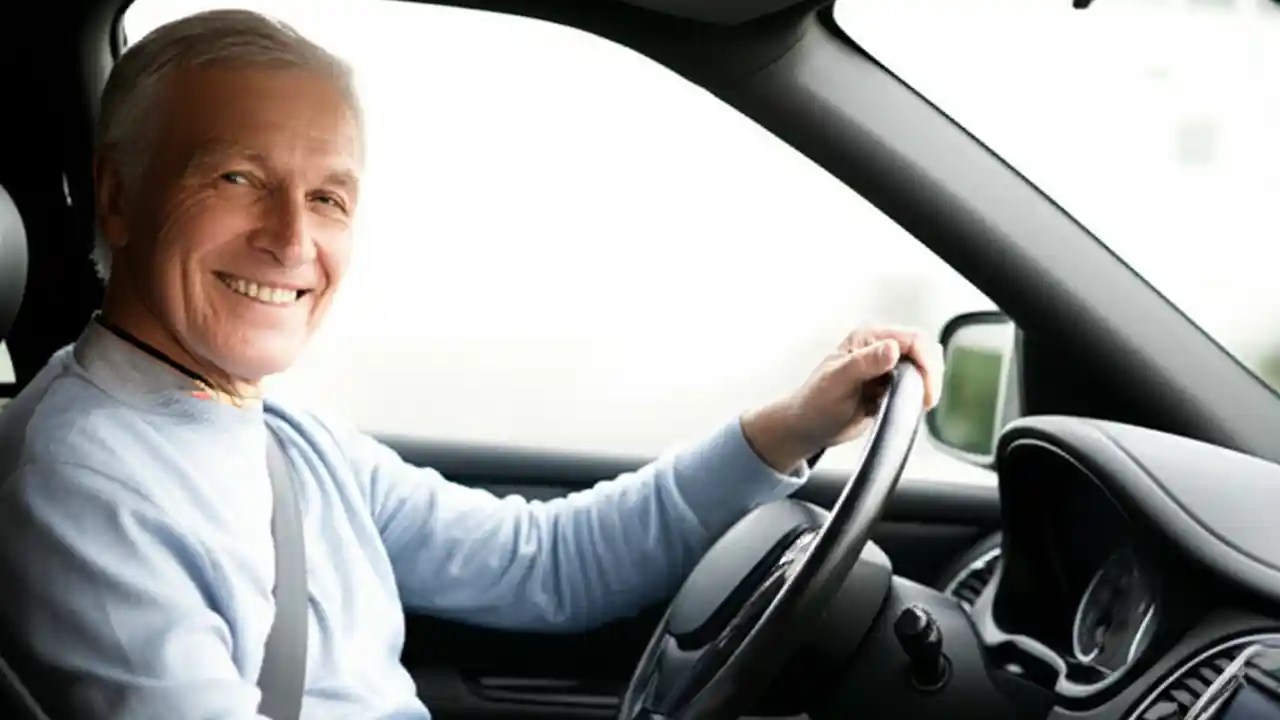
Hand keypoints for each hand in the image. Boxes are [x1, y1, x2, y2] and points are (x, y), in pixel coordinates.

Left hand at [741, 326, 944, 472]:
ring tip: (910, 406)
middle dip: (930, 376)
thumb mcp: (837, 381)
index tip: (926, 390)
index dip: (926, 363)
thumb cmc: (814, 402)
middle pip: (925, 353)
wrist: (807, 427)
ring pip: (923, 371)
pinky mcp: (891, 387)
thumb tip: (892, 348)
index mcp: (868, 338)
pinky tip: (903, 410)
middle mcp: (880, 348)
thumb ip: (864, 363)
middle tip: (924, 401)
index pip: (913, 340)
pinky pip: (916, 388)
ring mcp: (887, 368)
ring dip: (923, 388)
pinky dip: (917, 399)